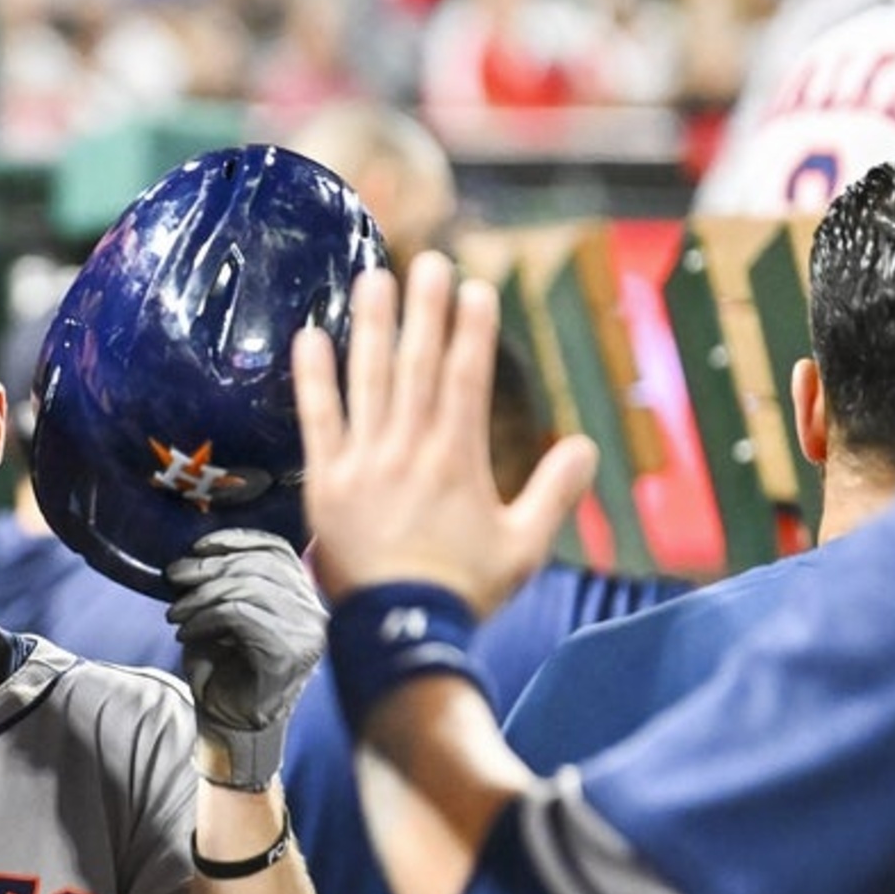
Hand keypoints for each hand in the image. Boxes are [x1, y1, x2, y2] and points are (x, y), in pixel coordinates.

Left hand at [164, 529, 326, 791]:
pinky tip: (186, 631)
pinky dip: (206, 618)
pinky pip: (240, 615)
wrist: (232, 725)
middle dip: (209, 567)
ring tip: (175, 612)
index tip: (198, 547)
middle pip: (260, 566)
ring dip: (202, 596)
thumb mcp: (224, 613)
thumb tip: (196, 554)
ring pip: (248, 588)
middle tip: (174, 577)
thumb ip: (224, 581)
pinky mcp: (289, 652)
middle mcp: (315, 612)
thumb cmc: (227, 670)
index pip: (277, 550)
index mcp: (304, 596)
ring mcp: (307, 633)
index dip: (236, 540)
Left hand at [292, 252, 596, 610]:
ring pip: (368, 380)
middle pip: (419, 364)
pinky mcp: (324, 484)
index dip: (471, 329)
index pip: (466, 376)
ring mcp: (364, 463)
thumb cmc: (464, 593)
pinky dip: (313, 378)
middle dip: (426, 310)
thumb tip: (583, 446)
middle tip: (429, 262)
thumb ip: (554, 492)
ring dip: (372, 326)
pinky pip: (317, 420)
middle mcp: (409, 449)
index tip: (475, 289)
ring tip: (373, 278)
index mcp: (458, 458)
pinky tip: (311, 337)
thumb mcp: (525, 546)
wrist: (400, 631)